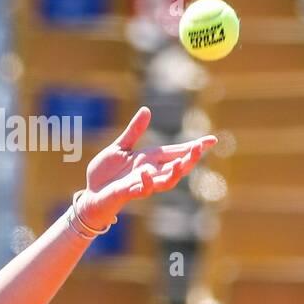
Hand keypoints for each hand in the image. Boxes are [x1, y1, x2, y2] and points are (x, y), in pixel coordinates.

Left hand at [76, 107, 215, 228]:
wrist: (91, 194)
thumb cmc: (105, 173)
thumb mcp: (120, 147)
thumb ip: (134, 131)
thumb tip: (147, 110)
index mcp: (150, 159)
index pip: (177, 152)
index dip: (195, 147)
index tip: (212, 140)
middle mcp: (151, 172)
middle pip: (178, 167)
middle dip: (190, 158)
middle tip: (200, 147)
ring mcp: (142, 184)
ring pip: (167, 182)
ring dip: (175, 173)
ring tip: (182, 163)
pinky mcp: (129, 192)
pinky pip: (142, 190)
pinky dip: (146, 183)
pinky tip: (145, 174)